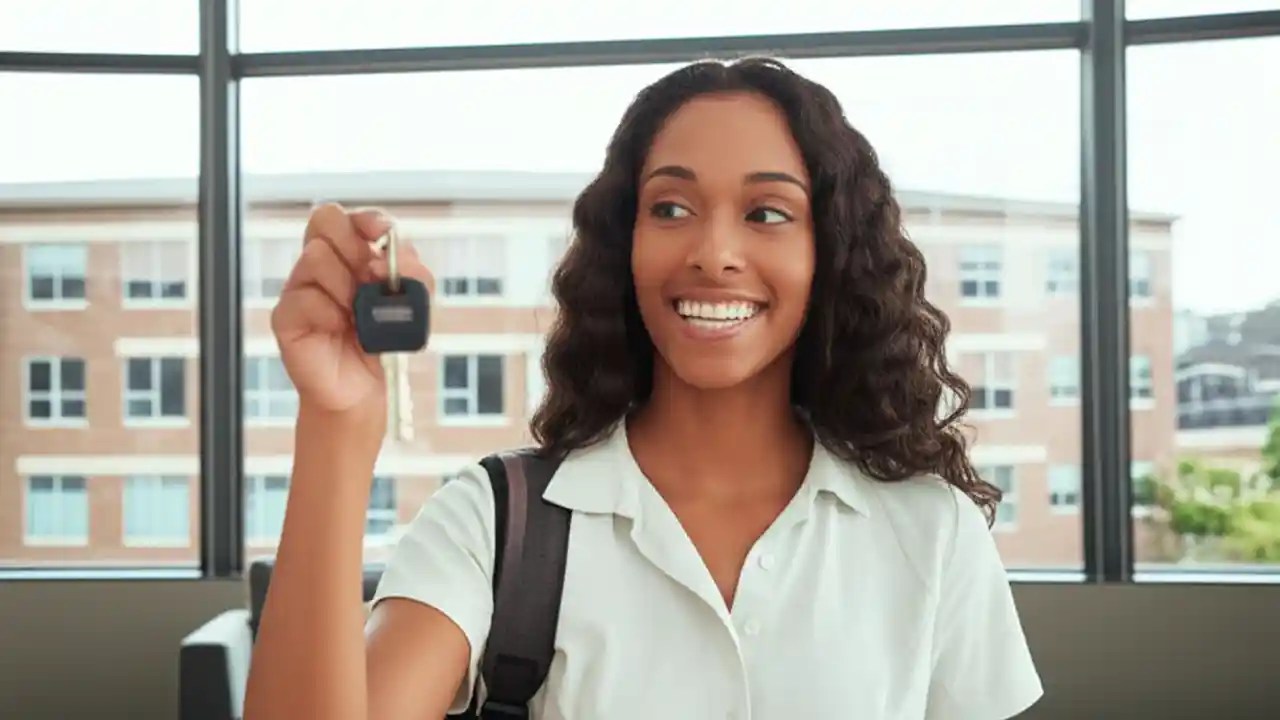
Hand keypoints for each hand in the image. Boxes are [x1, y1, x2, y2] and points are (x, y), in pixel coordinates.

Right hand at [271, 203, 434, 415]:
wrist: (366, 389)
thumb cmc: (384, 342)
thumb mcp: (414, 305)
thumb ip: (414, 275)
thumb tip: (392, 260)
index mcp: (351, 255)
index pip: (348, 216)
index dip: (366, 219)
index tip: (382, 235)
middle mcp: (323, 264)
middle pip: (325, 220)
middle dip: (354, 246)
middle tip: (370, 277)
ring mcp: (301, 287)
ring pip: (316, 256)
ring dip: (346, 286)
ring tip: (356, 315)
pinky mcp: (286, 316)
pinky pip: (305, 298)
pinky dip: (330, 313)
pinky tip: (339, 328)